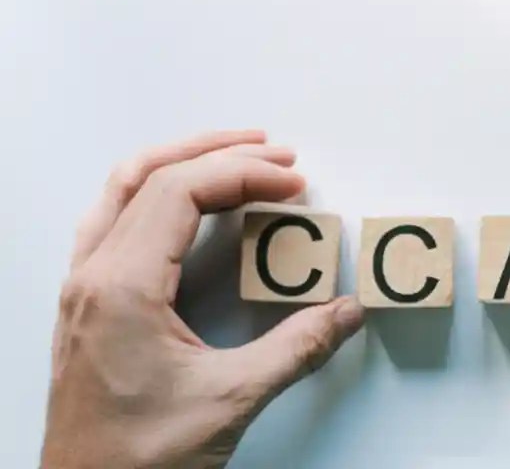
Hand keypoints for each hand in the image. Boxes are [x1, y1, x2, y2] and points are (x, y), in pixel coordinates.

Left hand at [42, 131, 365, 468]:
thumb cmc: (137, 458)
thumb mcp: (231, 399)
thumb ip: (297, 348)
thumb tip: (346, 311)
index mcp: (121, 288)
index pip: (181, 193)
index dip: (245, 174)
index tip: (294, 184)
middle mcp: (92, 277)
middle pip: (150, 175)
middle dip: (218, 152)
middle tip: (277, 155)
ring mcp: (83, 289)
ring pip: (122, 190)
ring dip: (180, 162)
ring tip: (234, 156)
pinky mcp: (87, 306)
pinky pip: (112, 220)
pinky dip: (155, 193)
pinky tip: (186, 206)